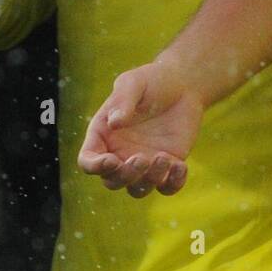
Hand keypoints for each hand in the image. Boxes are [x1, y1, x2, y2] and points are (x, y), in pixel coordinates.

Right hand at [79, 57, 203, 198]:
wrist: (183, 85)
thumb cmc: (152, 81)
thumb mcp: (134, 82)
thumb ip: (123, 100)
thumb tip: (115, 122)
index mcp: (103, 135)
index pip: (88, 161)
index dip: (95, 167)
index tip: (111, 160)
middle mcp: (119, 153)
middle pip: (112, 182)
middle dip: (126, 176)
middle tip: (142, 157)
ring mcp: (144, 162)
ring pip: (138, 190)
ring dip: (149, 180)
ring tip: (164, 157)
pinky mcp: (167, 166)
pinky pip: (167, 188)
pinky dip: (173, 184)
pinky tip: (181, 165)